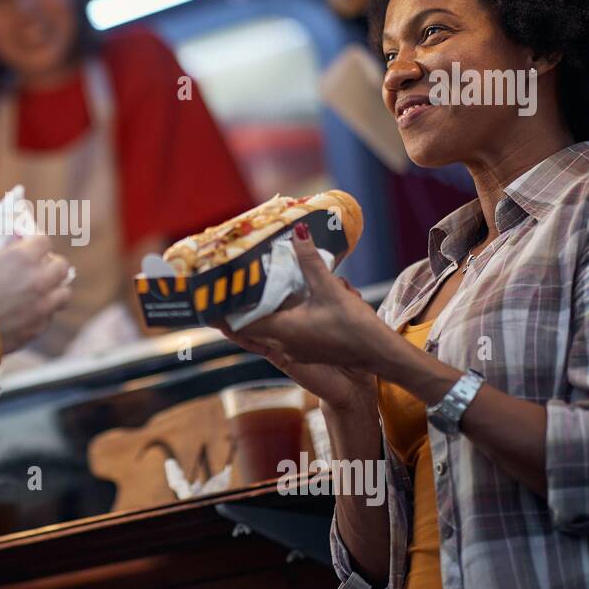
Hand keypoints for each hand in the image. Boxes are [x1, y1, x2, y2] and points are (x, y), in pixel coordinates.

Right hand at [0, 235, 72, 353]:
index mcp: (22, 258)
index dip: (37, 244)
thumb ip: (7, 258)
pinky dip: (42, 313)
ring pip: (64, 294)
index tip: (33, 247)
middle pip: (62, 267)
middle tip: (42, 269)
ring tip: (42, 293)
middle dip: (52, 266)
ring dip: (55, 291)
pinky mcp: (37, 328)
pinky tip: (28, 313)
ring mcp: (41, 306)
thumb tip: (16, 256)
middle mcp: (38, 280)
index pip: (44, 242)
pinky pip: (49, 316)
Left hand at [218, 223, 396, 401]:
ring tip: (252, 291)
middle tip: (230, 286)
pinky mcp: (309, 350)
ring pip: (270, 327)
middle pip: (253, 322)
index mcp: (282, 331)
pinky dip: (281, 317)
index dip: (224, 311)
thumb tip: (298, 231)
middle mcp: (283, 344)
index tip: (207, 301)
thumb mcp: (330, 289)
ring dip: (262, 311)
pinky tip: (287, 302)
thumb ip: (310, 261)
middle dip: (242, 306)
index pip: (241, 321)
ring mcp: (296, 350)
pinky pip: (286, 332)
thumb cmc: (355, 328)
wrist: (381, 356)